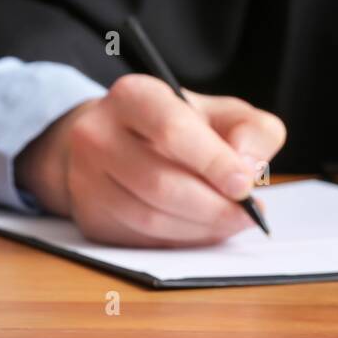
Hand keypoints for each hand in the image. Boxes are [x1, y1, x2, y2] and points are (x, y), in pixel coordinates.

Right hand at [16, 75, 286, 246]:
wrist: (122, 142)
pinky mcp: (90, 216)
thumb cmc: (183, 128)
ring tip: (231, 221)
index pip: (172, 130)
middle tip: (247, 213)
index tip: (244, 185)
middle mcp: (98, 134)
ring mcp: (85, 178)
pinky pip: (141, 239)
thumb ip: (252, 131)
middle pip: (160, 183)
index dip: (213, 162)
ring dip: (200, 228)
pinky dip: (181, 240)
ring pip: (149, 218)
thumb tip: (248, 167)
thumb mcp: (224, 114)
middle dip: (213, 206)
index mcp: (134, 96)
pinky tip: (202, 229)